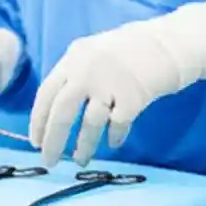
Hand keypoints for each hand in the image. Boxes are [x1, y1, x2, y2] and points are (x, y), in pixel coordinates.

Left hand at [30, 0, 205, 166]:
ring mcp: (110, 83)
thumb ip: (74, 74)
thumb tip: (54, 111)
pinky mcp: (133, 96)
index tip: (35, 141)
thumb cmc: (131, 49)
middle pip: (61, 112)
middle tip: (48, 161)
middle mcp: (87, 69)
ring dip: (83, 146)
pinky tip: (113, 142)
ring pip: (89, 123)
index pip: (46, 93)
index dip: (38, 120)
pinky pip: (117, 125)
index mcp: (74, 57)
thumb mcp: (94, 52)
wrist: (170, 43)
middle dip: (53, 140)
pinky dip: (114, 136)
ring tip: (79, 160)